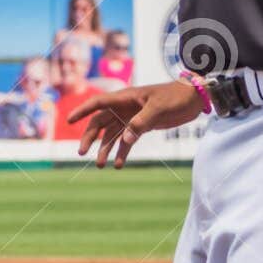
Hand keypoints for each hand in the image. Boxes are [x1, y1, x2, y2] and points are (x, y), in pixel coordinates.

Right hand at [69, 80, 203, 168]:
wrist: (193, 98)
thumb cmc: (175, 97)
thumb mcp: (159, 108)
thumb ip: (141, 122)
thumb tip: (126, 140)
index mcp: (125, 98)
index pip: (98, 103)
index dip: (83, 110)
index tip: (69, 120)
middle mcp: (125, 107)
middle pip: (101, 122)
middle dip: (90, 137)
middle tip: (82, 153)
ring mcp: (132, 117)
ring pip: (112, 135)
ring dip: (105, 149)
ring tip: (100, 165)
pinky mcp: (141, 126)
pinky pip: (127, 140)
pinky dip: (122, 152)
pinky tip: (119, 165)